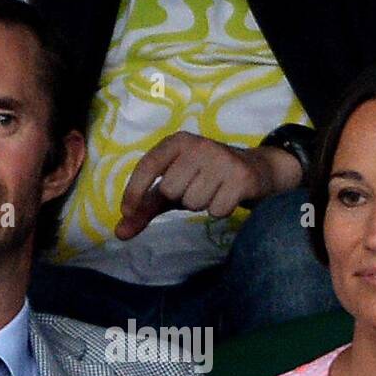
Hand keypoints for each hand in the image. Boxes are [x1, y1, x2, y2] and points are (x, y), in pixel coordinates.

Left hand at [116, 132, 300, 238]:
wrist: (257, 170)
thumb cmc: (205, 178)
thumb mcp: (173, 188)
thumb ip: (145, 208)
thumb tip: (119, 233)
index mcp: (177, 142)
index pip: (148, 165)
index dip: (134, 191)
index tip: (126, 212)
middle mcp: (198, 145)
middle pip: (171, 190)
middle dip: (182, 199)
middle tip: (197, 188)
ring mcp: (221, 159)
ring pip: (194, 202)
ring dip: (202, 204)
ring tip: (214, 190)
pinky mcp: (241, 177)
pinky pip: (216, 210)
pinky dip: (221, 210)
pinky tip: (228, 196)